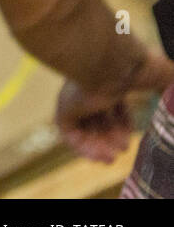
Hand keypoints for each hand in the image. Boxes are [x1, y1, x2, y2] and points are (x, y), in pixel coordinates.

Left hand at [55, 50, 173, 160]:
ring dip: (99, 147)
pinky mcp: (64, 110)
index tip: (128, 140)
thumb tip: (173, 87)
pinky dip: (84, 148)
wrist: (109, 68)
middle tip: (123, 149)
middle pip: (99, 120)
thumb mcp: (159, 76)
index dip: (122, 125)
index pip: (113, 107)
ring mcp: (74, 100)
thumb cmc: (134, 71)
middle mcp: (87, 89)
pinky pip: (70, 135)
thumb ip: (166, 84)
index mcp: (106, 80)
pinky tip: (100, 157)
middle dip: (111, 138)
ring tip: (112, 158)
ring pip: (85, 129)